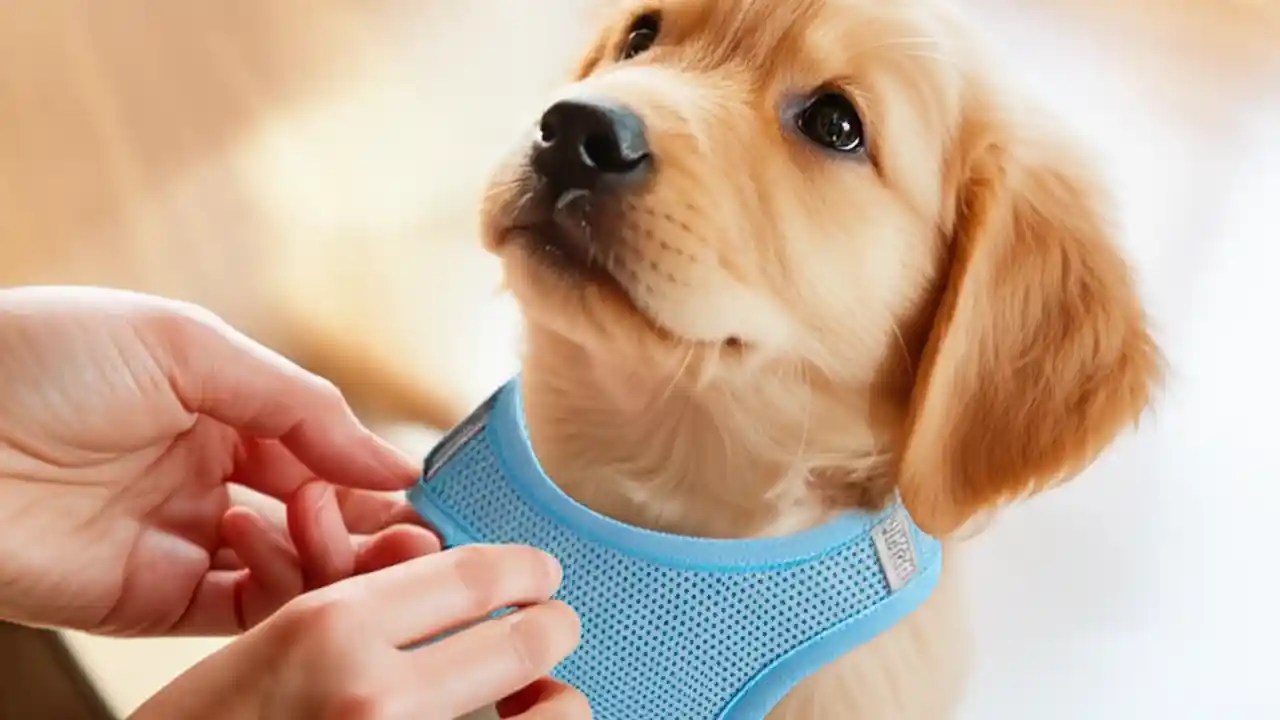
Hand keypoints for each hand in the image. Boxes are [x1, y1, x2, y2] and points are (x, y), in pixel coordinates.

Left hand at [0, 286, 437, 634]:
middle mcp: (211, 480)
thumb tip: (397, 461)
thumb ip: (299, 403)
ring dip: (336, 556)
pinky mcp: (153, 602)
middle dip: (373, 524)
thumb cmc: (42, 357)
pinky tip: (273, 538)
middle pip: (320, 516)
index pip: (325, 450)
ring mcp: (185, 542)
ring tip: (338, 526)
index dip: (373, 467)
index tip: (426, 485)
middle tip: (416, 531)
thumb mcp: (187, 345)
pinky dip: (281, 587)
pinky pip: (244, 609)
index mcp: (221, 412)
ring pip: (296, 570)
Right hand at [132, 545, 587, 719]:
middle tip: (557, 627)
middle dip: (554, 627)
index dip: (524, 568)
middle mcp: (374, 694)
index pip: (472, 575)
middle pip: (525, 642)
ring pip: (552, 716)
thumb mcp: (267, 646)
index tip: (542, 574)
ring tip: (539, 695)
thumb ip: (357, 608)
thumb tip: (450, 572)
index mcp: (329, 628)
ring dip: (556, 698)